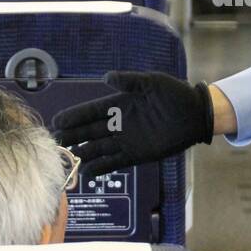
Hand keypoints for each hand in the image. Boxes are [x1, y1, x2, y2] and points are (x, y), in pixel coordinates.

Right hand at [50, 71, 214, 177]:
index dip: (74, 116)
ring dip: (83, 153)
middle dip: (72, 135)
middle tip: (55, 141)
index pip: (91, 111)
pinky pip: (114, 162)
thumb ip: (129, 80)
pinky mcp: (136, 154)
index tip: (57, 121)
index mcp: (120, 104)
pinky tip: (86, 172)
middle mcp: (119, 123)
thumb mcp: (152, 82)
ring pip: (98, 148)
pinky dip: (101, 167)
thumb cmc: (174, 94)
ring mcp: (126, 140)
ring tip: (66, 158)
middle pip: (90, 131)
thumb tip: (106, 77)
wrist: (195, 114)